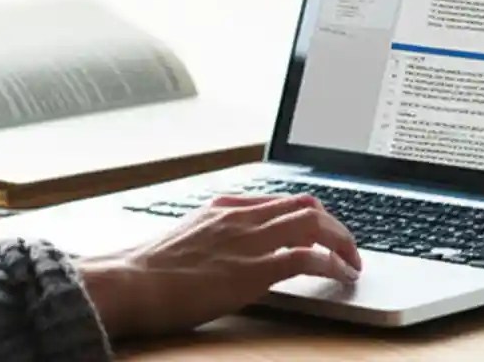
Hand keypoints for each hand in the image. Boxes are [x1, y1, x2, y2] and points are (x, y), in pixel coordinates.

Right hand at [79, 193, 361, 339]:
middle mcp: (242, 216)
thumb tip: (232, 251)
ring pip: (315, 225)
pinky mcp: (254, 269)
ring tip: (353, 261)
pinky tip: (341, 275)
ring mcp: (249, 240)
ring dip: (343, 243)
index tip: (323, 231)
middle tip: (347, 247)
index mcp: (226, 207)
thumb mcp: (188, 240)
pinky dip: (333, 265)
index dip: (311, 215)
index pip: (283, 200)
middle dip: (336, 225)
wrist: (129, 283)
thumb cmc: (149, 270)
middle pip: (307, 206)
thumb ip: (216, 237)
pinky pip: (308, 259)